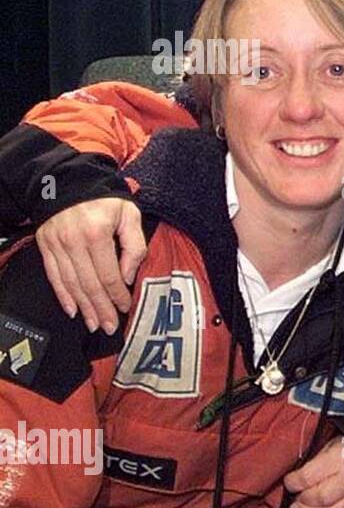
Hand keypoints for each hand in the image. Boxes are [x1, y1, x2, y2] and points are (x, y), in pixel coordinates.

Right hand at [35, 198, 145, 333]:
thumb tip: (127, 277)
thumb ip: (134, 245)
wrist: (70, 180)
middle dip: (101, 309)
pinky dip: (62, 295)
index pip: (109, 274)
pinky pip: (54, 276)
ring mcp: (56, 244)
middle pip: (89, 284)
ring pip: (71, 284)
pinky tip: (72, 310)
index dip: (117, 295)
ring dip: (83, 307)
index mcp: (97, 233)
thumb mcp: (129, 214)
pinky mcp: (45, 246)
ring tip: (94, 324)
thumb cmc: (106, 199)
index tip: (125, 307)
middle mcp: (73, 241)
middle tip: (110, 327)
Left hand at [284, 435, 343, 507]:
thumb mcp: (325, 444)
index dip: (293, 483)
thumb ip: (309, 461)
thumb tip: (290, 481)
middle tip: (294, 500)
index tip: (289, 482)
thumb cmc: (343, 446)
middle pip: (322, 499)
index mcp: (341, 456)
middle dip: (303, 502)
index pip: (308, 477)